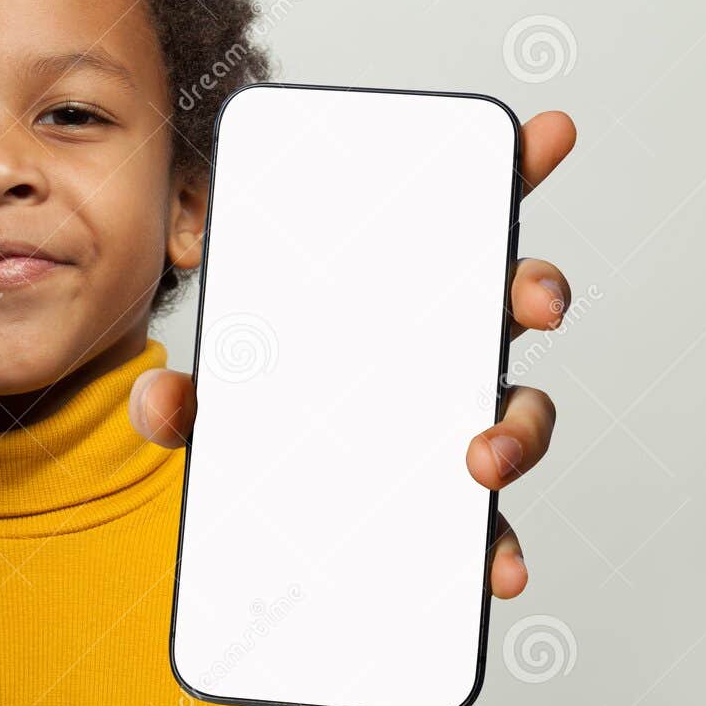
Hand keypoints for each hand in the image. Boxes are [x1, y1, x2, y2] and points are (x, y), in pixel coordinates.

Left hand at [131, 110, 576, 599]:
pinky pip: (493, 518)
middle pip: (511, 306)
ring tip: (484, 459)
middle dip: (536, 289)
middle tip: (530, 299)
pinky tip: (498, 572)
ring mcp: (458, 419)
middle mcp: (446, 351)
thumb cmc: (274, 419)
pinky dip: (500, 546)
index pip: (465, 225)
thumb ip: (195, 397)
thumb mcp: (228, 399)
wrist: (276, 517)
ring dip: (520, 428)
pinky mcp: (455, 501)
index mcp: (402, 300)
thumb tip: (159, 404)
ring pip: (521, 409)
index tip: (546, 132)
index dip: (513, 174)